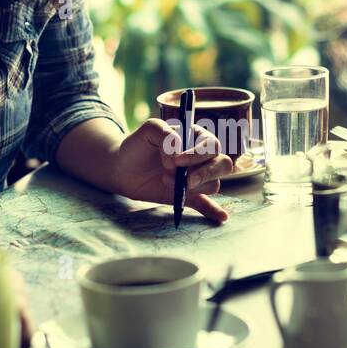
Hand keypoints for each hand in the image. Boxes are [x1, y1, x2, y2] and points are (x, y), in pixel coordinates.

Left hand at [108, 119, 235, 223]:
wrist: (124, 168)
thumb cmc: (138, 145)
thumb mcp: (149, 130)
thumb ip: (166, 135)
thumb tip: (177, 158)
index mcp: (196, 138)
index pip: (211, 145)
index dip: (198, 155)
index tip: (177, 161)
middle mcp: (201, 158)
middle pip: (222, 165)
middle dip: (206, 173)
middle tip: (186, 180)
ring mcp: (196, 178)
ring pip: (213, 184)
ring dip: (193, 187)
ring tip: (166, 181)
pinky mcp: (188, 196)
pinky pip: (206, 205)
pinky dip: (214, 211)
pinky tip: (221, 217)